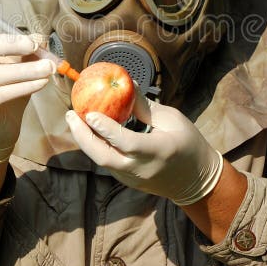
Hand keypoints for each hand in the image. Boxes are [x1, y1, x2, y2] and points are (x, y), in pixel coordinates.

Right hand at [0, 0, 54, 163]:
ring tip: (49, 68)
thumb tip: (40, 38)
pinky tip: (41, 83)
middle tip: (32, 45)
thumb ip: (25, 51)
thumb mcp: (17, 66)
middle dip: (9, 44)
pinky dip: (25, 87)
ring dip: (27, 71)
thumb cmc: (6, 90)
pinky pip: (1, 93)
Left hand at [65, 90, 223, 204]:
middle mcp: (141, 169)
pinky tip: (89, 130)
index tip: (90, 113)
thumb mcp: (172, 119)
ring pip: (101, 160)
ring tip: (74, 118)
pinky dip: (96, 146)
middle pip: (103, 156)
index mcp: (157, 151)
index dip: (106, 129)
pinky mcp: (127, 181)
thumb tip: (125, 84)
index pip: (126, 142)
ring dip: (85, 140)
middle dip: (83, 136)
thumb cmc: (188, 143)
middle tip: (71, 114)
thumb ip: (145, 106)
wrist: (195, 180)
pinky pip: (107, 162)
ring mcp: (132, 178)